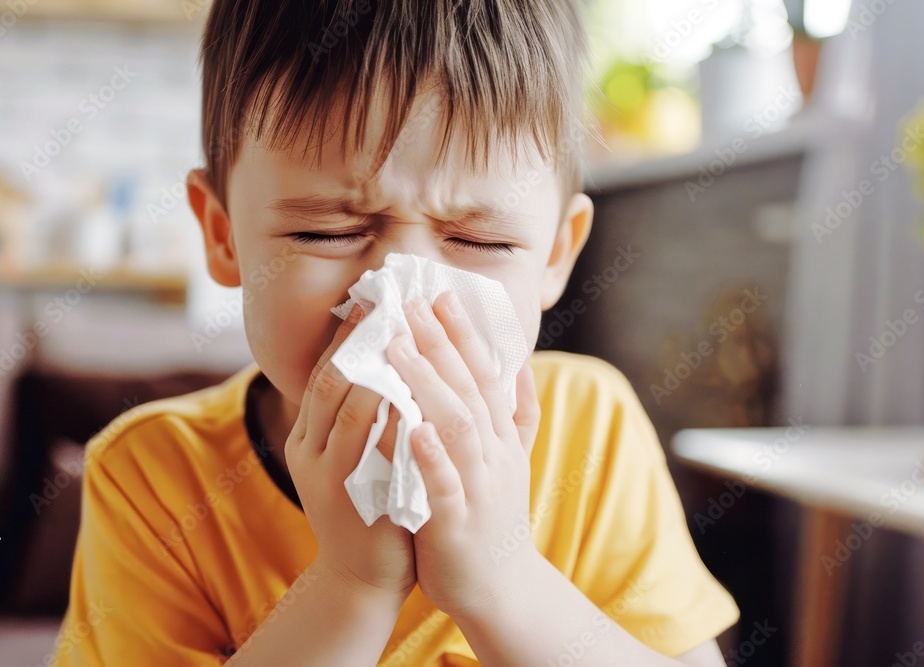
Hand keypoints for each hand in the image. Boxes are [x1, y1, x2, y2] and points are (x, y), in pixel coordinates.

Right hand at [285, 305, 416, 598]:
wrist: (363, 575)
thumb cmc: (371, 505)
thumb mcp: (355, 454)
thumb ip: (363, 412)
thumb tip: (387, 359)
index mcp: (310, 433)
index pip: (329, 368)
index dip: (351, 333)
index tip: (377, 297)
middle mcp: (310, 448)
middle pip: (332, 379)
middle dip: (361, 339)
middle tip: (390, 301)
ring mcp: (327, 474)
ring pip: (348, 409)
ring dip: (377, 368)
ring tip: (403, 333)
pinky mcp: (350, 500)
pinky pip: (372, 451)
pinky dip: (394, 419)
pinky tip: (418, 393)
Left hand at [384, 292, 542, 618]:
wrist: (502, 588)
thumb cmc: (495, 518)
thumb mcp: (514, 459)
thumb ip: (519, 412)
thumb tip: (522, 365)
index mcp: (501, 438)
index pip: (483, 375)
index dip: (463, 334)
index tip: (441, 294)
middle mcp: (494, 454)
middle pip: (469, 388)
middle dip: (441, 344)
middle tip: (412, 303)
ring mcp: (479, 486)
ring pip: (457, 426)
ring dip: (430, 385)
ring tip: (401, 349)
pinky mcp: (458, 522)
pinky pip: (445, 484)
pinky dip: (431, 456)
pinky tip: (412, 428)